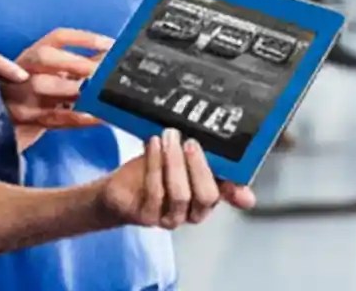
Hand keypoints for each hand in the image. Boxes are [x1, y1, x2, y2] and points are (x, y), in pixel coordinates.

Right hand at [1, 28, 111, 150]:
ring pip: (42, 85)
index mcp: (34, 55)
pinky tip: (98, 117)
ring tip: (97, 92)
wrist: (6, 125)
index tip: (111, 45)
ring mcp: (21, 95)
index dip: (85, 39)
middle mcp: (23, 69)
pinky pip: (54, 116)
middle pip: (44, 56)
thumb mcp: (52, 77)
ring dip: (73, 87)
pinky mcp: (26, 120)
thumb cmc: (36, 96)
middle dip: (75, 61)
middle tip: (101, 71)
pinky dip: (78, 117)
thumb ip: (81, 66)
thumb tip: (115, 58)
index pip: (58, 38)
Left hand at [96, 128, 255, 229]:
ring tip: (169, 137)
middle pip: (206, 196)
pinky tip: (153, 145)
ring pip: (181, 194)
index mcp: (208, 196)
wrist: (119, 186)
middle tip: (190, 142)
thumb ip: (205, 156)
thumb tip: (231, 159)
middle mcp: (194, 212)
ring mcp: (171, 218)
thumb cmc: (154, 169)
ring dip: (175, 162)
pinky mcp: (149, 217)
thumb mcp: (180, 157)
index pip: (229, 193)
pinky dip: (155, 164)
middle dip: (199, 166)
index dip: (237, 188)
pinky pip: (155, 192)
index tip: (237, 176)